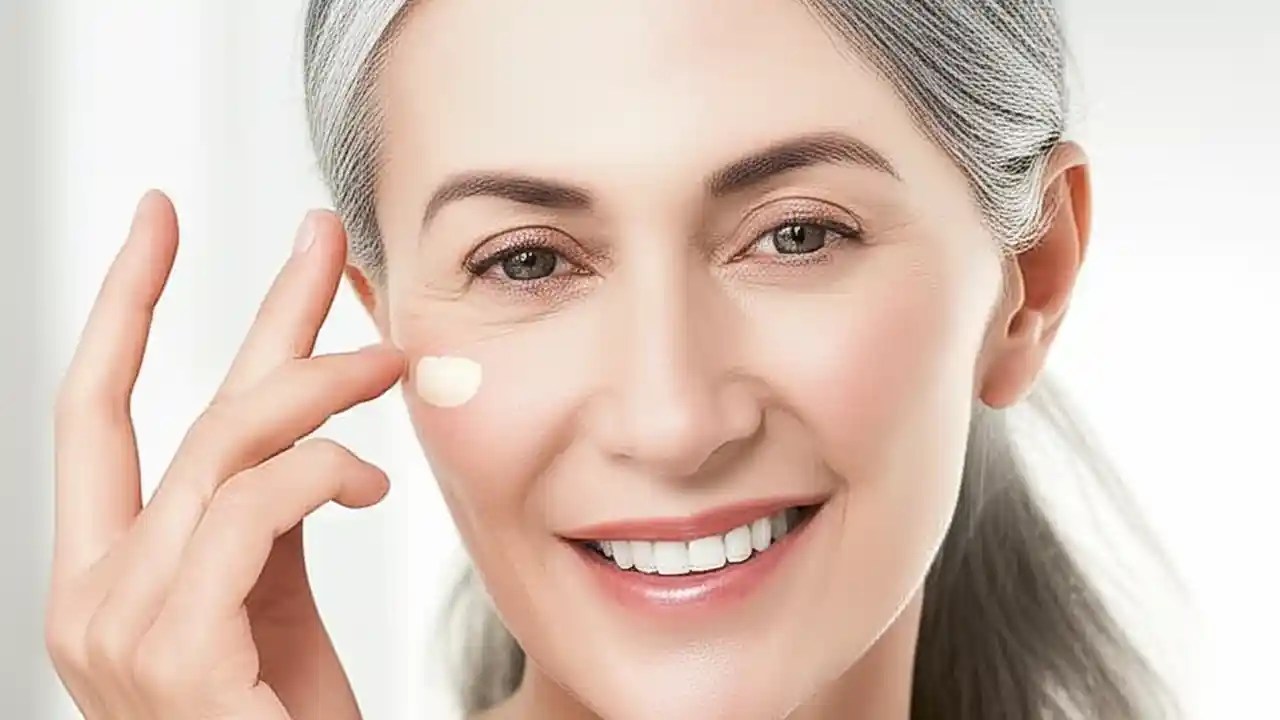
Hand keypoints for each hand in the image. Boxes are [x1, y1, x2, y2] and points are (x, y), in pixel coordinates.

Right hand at [45, 190, 404, 718]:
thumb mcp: (271, 594)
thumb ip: (270, 507)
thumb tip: (312, 415)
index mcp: (112, 570)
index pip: (94, 413)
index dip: (124, 307)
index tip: (161, 224)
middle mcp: (91, 592)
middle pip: (167, 408)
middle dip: (249, 310)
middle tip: (324, 237)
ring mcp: (118, 627)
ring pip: (221, 446)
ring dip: (319, 386)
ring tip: (392, 362)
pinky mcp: (172, 653)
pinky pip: (251, 508)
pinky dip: (318, 472)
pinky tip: (367, 479)